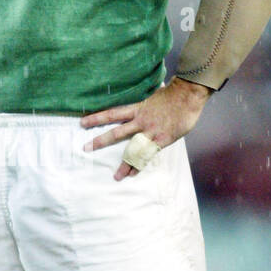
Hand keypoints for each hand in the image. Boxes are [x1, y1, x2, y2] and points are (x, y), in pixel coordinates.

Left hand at [80, 77, 210, 179]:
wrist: (188, 95)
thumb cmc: (173, 94)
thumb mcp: (152, 95)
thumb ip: (144, 105)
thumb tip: (138, 106)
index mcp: (137, 108)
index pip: (112, 113)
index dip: (96, 118)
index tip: (82, 123)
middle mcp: (140, 121)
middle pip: (116, 133)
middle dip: (100, 141)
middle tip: (85, 148)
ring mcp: (151, 132)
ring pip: (133, 149)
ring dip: (124, 164)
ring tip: (116, 176)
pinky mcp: (162, 140)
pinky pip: (149, 155)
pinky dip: (142, 164)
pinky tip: (134, 174)